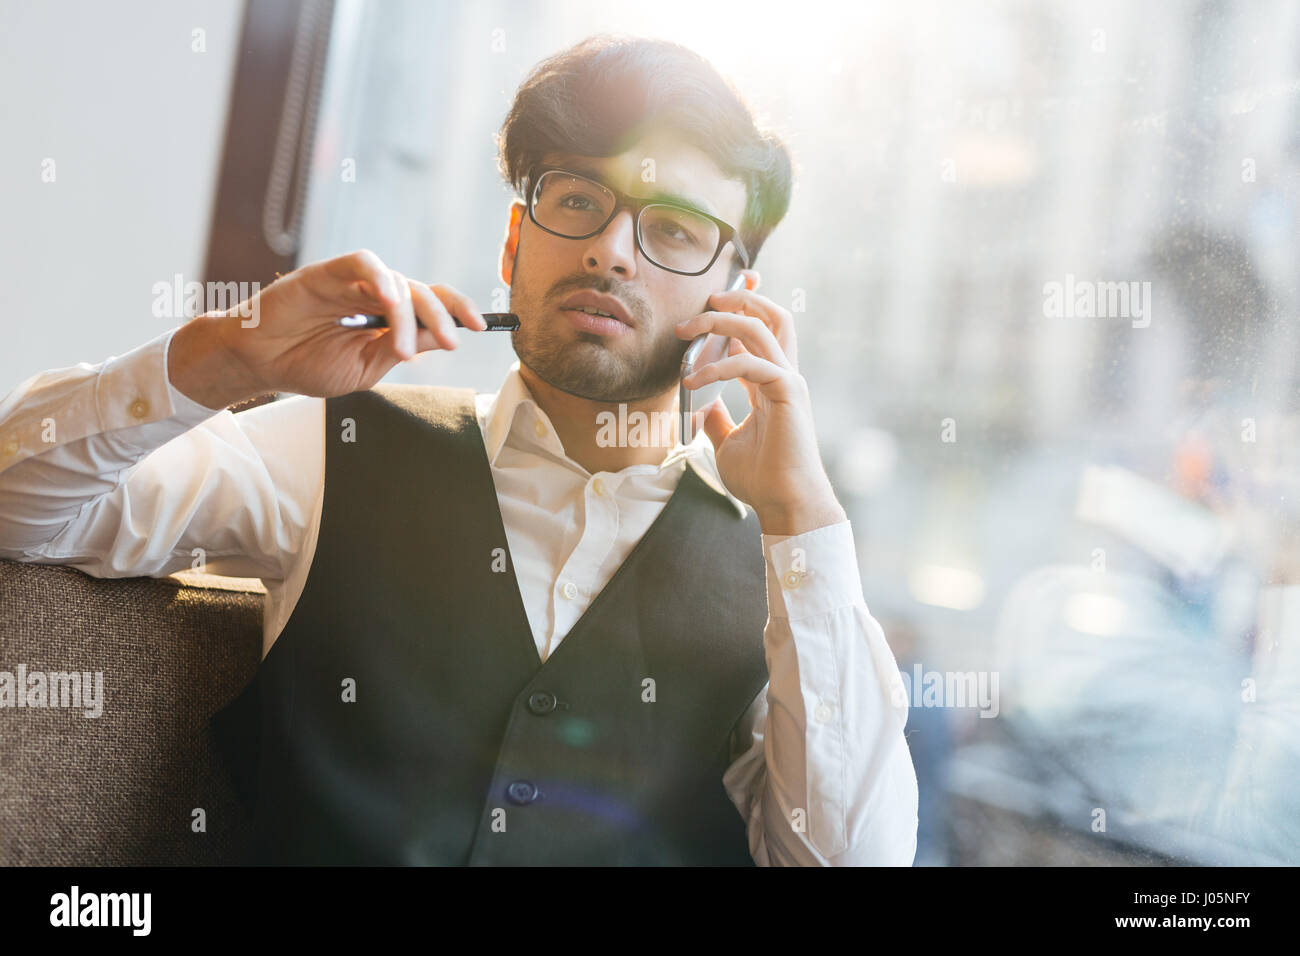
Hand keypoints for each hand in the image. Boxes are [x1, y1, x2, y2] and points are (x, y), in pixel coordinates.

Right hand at [169, 249, 486, 407]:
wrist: (259, 365)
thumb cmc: (306, 366)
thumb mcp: (364, 367)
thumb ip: (398, 348)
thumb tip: (441, 337)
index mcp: (386, 317)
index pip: (431, 303)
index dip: (457, 309)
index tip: (479, 327)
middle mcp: (374, 294)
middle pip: (421, 291)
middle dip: (443, 314)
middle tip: (452, 340)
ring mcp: (351, 282)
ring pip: (396, 281)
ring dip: (409, 312)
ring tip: (404, 347)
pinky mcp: (326, 273)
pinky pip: (362, 262)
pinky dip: (380, 277)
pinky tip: (389, 299)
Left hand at [674, 284, 845, 535]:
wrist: (785, 503)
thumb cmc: (762, 479)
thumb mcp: (727, 442)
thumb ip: (716, 418)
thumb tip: (700, 403)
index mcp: (771, 384)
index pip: (758, 334)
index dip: (735, 314)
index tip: (702, 311)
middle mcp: (784, 375)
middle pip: (770, 316)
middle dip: (740, 298)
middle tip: (705, 300)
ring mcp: (789, 380)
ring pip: (759, 327)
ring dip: (720, 321)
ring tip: (687, 329)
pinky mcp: (788, 391)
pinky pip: (749, 363)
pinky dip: (716, 368)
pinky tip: (692, 381)